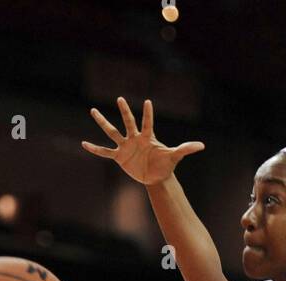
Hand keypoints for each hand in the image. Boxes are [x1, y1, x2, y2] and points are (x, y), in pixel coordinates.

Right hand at [82, 97, 203, 185]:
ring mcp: (126, 146)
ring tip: (93, 111)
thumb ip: (186, 149)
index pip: (148, 123)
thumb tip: (202, 145)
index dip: (149, 114)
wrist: (156, 176)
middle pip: (128, 122)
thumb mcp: (175, 156)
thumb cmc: (165, 164)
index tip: (149, 102)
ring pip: (112, 132)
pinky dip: (95, 149)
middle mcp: (135, 138)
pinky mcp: (120, 157)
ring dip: (103, 122)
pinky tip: (84, 144)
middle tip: (120, 98)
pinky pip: (105, 152)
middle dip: (125, 111)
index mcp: (148, 137)